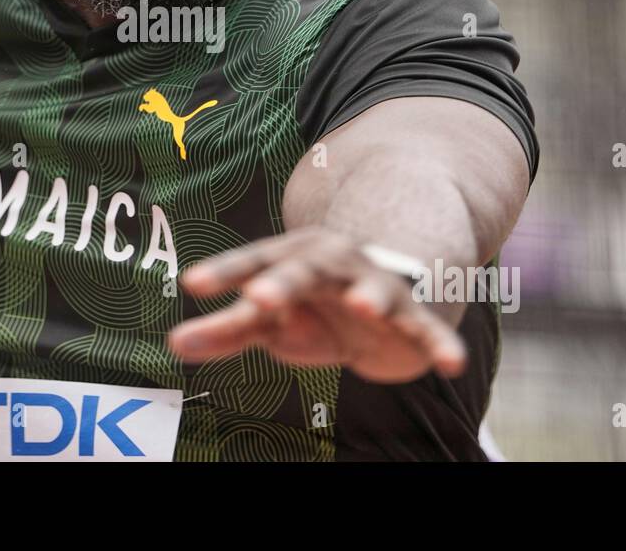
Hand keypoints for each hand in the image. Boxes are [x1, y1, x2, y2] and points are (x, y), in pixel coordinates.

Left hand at [166, 228, 466, 382]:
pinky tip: (452, 364)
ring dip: (369, 294)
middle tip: (258, 297)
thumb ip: (225, 331)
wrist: (385, 287)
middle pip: (305, 271)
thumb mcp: (270, 318)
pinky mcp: (413, 317)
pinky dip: (441, 344)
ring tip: (362, 305)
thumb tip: (173, 344)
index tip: (193, 284)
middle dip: (283, 282)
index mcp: (291, 260)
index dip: (224, 273)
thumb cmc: (313, 305)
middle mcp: (332, 265)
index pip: (251, 263)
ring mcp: (375, 287)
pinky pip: (428, 330)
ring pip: (372, 289)